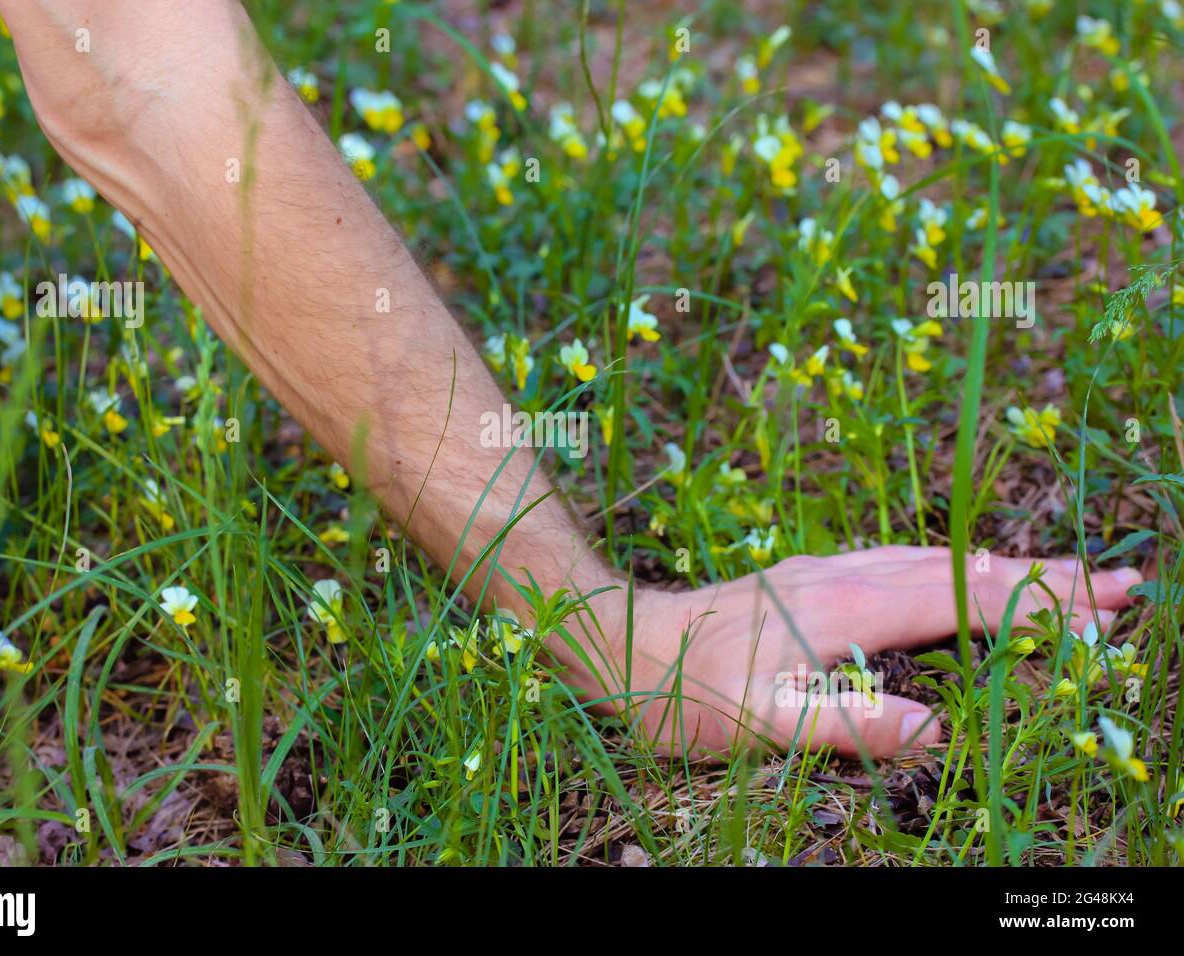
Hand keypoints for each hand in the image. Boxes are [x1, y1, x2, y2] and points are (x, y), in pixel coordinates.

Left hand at [616, 547, 1140, 757]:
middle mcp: (844, 575)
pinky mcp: (810, 580)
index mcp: (846, 607)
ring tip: (1065, 579)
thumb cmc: (684, 690)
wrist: (622, 641)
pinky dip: (955, 569)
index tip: (1103, 616)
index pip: (962, 601)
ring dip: (1005, 568)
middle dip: (1045, 577)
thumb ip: (851, 723)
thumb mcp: (763, 722)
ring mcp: (826, 572)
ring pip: (935, 560)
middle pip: (962, 568)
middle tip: (1120, 584)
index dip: (1038, 609)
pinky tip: (958, 578)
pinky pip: (904, 563)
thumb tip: (938, 730)